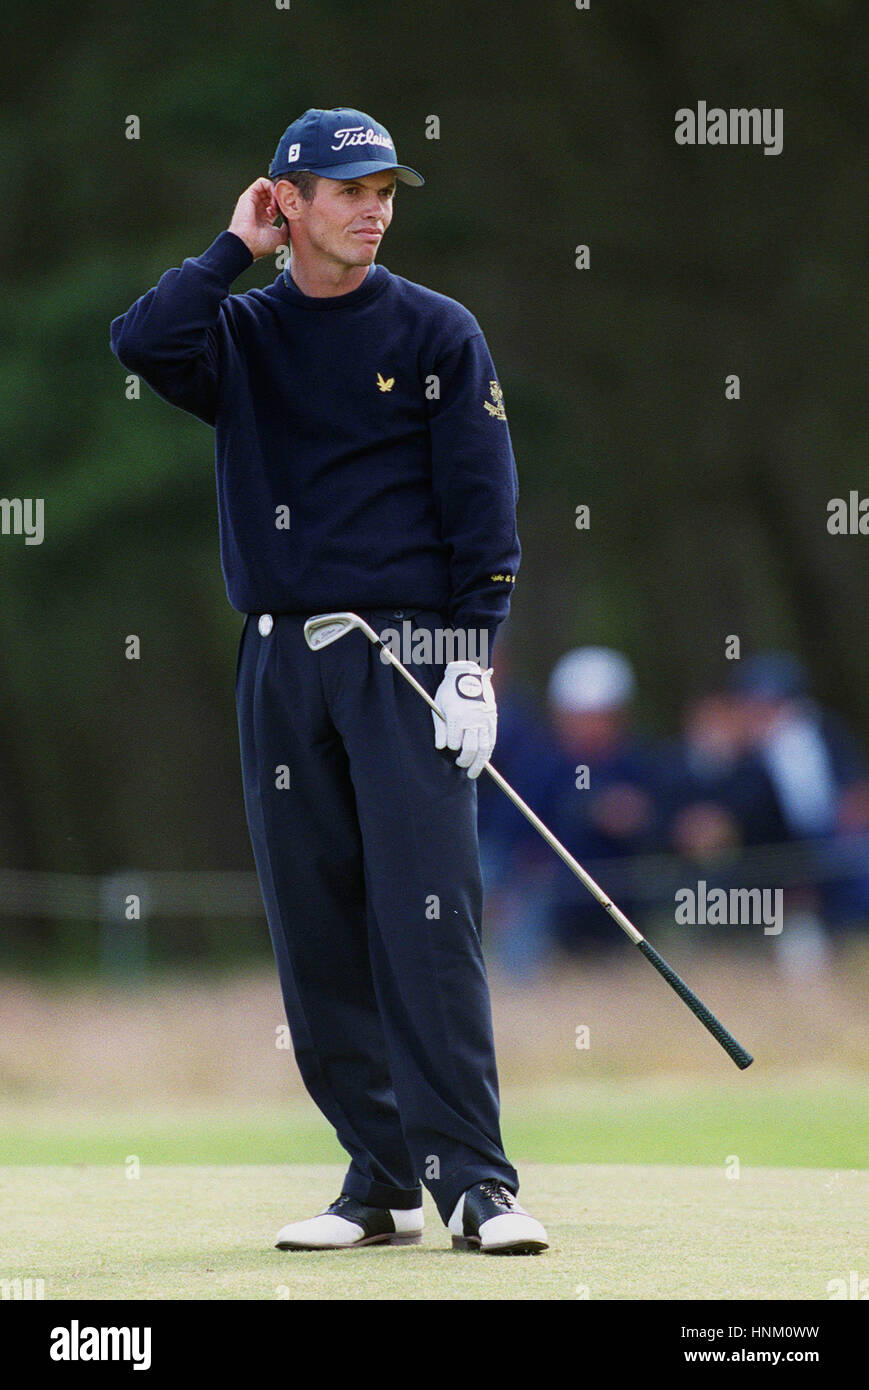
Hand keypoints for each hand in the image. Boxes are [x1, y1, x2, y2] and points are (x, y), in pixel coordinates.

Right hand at [228, 178, 288, 259]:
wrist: (247, 242)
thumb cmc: (262, 243)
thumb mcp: (281, 236)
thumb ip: (287, 226)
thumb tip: (292, 218)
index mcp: (265, 219)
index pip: (276, 205)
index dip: (285, 204)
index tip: (292, 209)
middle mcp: (258, 209)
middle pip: (272, 195)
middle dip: (282, 196)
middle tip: (287, 203)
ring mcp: (253, 201)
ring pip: (268, 188)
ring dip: (277, 191)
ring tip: (281, 200)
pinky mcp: (248, 195)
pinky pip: (261, 182)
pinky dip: (270, 186)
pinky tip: (275, 195)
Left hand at [432, 662, 496, 778]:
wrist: (468, 673)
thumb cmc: (450, 690)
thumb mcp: (439, 705)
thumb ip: (440, 728)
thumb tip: (441, 747)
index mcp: (457, 717)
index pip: (454, 742)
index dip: (451, 746)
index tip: (450, 746)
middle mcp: (473, 720)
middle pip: (470, 749)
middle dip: (464, 760)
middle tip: (460, 764)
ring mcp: (484, 720)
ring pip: (484, 748)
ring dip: (478, 763)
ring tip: (473, 773)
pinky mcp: (492, 719)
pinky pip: (491, 740)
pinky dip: (487, 753)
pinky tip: (483, 760)